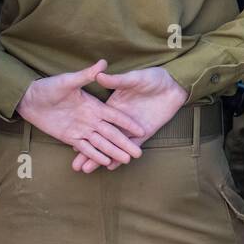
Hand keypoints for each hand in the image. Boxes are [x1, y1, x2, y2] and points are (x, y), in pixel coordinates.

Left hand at [17, 60, 145, 167]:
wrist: (30, 99)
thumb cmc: (48, 87)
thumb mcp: (67, 81)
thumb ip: (86, 75)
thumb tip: (103, 63)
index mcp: (94, 106)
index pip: (115, 116)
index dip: (128, 123)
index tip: (142, 130)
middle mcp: (91, 119)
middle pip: (112, 133)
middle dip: (125, 143)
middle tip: (139, 153)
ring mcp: (82, 129)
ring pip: (101, 143)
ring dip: (113, 152)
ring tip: (126, 161)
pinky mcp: (70, 137)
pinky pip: (85, 148)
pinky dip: (95, 155)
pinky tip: (105, 163)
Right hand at [70, 67, 188, 173]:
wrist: (174, 84)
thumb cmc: (153, 78)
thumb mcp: (134, 78)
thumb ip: (118, 80)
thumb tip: (100, 73)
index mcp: (113, 105)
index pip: (96, 121)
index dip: (83, 130)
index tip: (69, 141)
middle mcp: (120, 119)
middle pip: (101, 137)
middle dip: (88, 151)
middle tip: (75, 165)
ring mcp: (133, 128)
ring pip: (113, 145)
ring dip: (101, 157)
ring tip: (86, 170)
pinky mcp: (146, 132)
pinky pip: (131, 145)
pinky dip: (121, 155)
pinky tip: (110, 166)